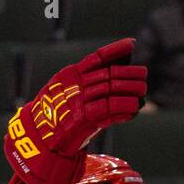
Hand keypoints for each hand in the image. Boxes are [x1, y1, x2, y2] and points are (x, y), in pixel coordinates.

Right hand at [5, 38, 146, 183]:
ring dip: (130, 90)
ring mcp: (77, 99)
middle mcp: (74, 84)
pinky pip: (107, 109)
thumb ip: (92, 85)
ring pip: (110, 89)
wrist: (39, 139)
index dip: (115, 50)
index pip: (96, 57)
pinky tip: (133, 109)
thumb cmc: (59, 116)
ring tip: (142, 91)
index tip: (132, 43)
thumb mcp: (71, 94)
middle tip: (144, 74)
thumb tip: (121, 78)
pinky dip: (123, 108)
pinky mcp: (81, 117)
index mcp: (71, 74)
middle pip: (108, 73)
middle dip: (129, 73)